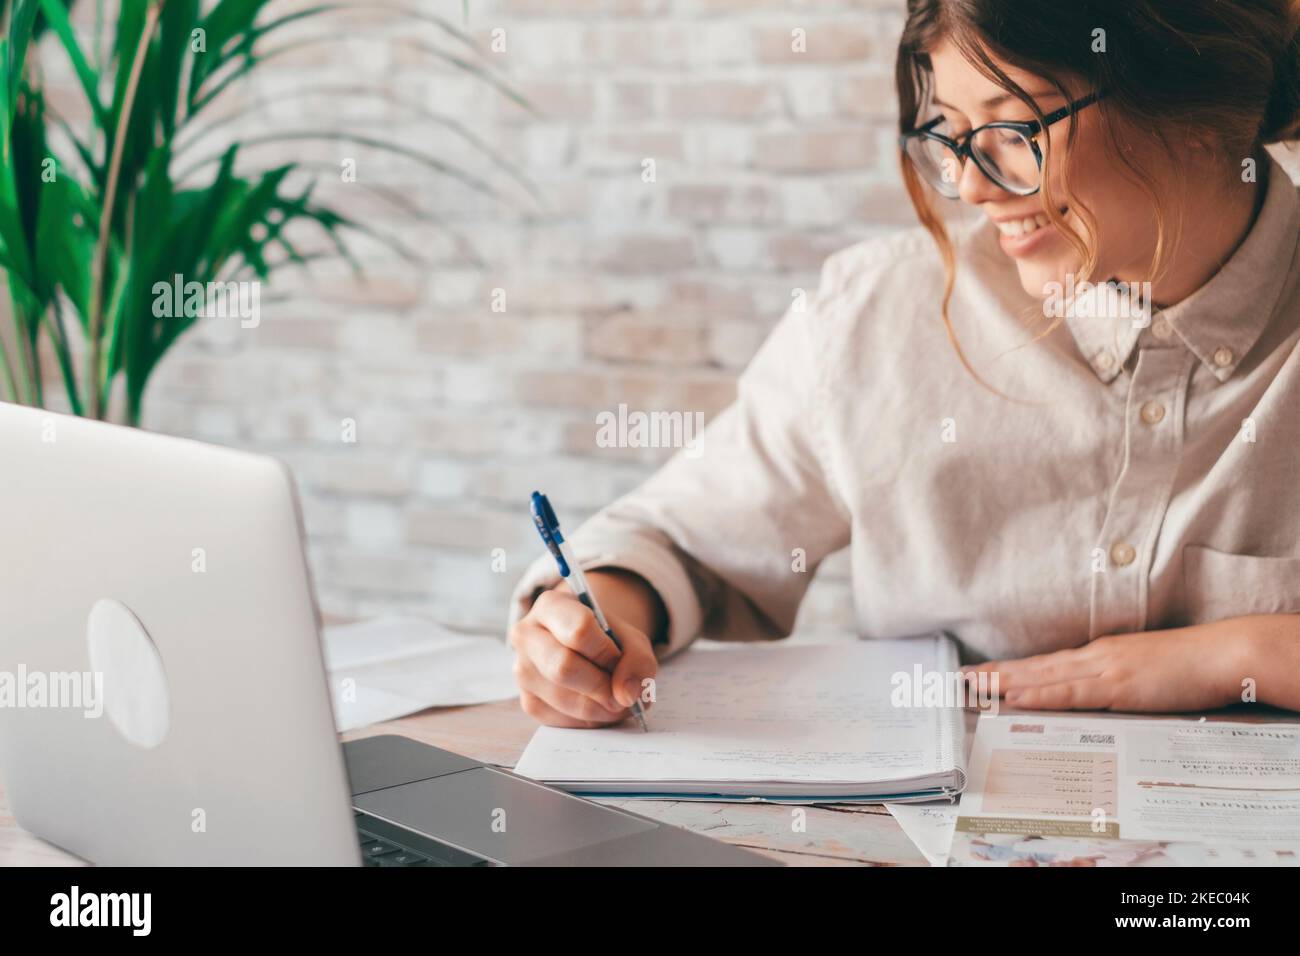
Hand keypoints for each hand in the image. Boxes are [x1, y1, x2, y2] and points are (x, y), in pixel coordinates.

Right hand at [508, 572, 660, 727]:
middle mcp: (527, 635)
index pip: (579, 631)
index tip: (619, 661)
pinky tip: (600, 708)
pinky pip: (560, 719)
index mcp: (551, 605)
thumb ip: (638, 661)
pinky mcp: (528, 701)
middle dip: (602, 687)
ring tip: (618, 703)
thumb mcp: (631, 637)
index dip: (606, 653)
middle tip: (624, 695)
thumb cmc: (606, 638)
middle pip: (563, 667)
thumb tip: (626, 696)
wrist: (585, 647)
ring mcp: (522, 670)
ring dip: (600, 708)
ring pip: (563, 698)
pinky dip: (588, 720)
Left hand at [964, 620, 1258, 712]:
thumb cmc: (1191, 665)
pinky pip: (1071, 692)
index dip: (1013, 670)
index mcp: (1099, 654)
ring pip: (1044, 677)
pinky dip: (1041, 695)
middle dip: (996, 674)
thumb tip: (1096, 696)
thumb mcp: (1144, 672)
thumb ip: (1117, 682)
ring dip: (1006, 683)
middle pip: (1035, 668)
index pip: (1046, 665)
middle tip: (960, 679)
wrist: (1222, 653)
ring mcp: (1104, 668)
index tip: (983, 674)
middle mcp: (1094, 657)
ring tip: (974, 687)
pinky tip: (1018, 698)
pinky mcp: (1118, 684)